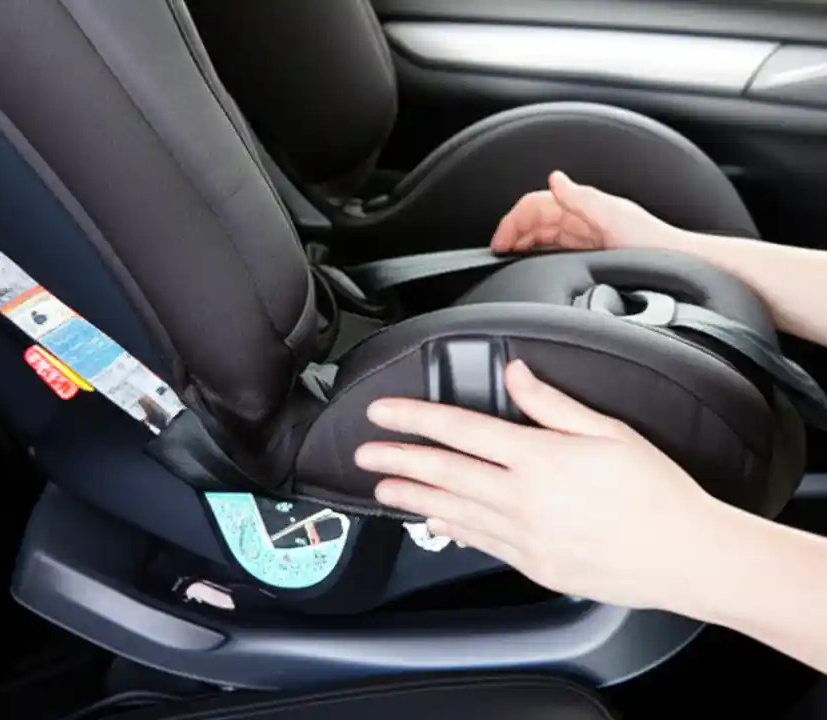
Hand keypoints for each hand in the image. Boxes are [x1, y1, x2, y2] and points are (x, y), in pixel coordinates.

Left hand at [354, 360, 728, 610]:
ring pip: (452, 511)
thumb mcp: (608, 432)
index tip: (382, 413)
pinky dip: (450, 529)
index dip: (414, 418)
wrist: (686, 557)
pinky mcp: (533, 564)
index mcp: (539, 458)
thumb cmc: (656, 493)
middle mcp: (523, 499)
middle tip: (363, 454)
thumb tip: (515, 372)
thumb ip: (552, 403)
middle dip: (397, 461)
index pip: (460, 430)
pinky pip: (479, 543)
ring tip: (382, 490)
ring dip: (412, 497)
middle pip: (444, 473)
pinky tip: (434, 522)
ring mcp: (524, 537)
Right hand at [489, 171, 682, 254]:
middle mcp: (582, 219)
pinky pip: (553, 250)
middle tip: (497, 254)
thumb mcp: (614, 217)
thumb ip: (582, 199)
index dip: (513, 220)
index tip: (499, 241)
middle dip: (512, 233)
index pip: (536, 205)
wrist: (680, 263)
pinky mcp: (588, 254)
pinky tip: (531, 265)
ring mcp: (585, 237)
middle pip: (535, 220)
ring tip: (507, 259)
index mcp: (584, 206)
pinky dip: (535, 255)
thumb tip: (554, 180)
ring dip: (521, 244)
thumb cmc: (653, 243)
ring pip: (541, 236)